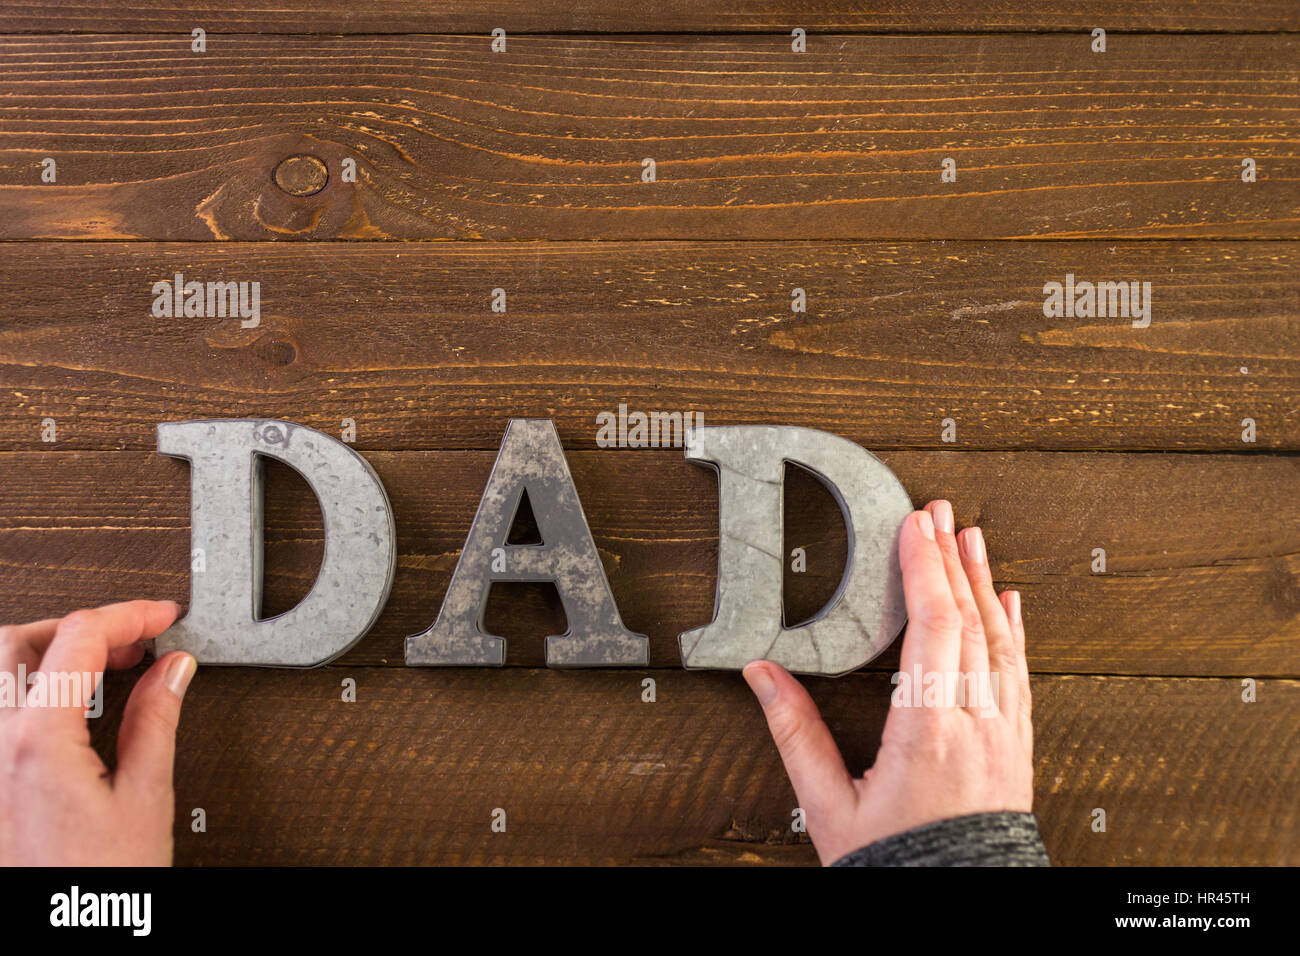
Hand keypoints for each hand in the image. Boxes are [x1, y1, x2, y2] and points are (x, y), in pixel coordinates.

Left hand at [0, 600, 194, 865]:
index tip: (162, 617)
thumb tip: (173, 670)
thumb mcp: (145, 800)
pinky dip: (28, 693)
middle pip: (18, 640)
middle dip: (81, 625)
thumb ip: (156, 720)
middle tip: (134, 638)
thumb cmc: (92, 889)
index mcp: (33, 739)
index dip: (129, 614)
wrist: (62, 935)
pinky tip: (65, 708)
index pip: (79, 636)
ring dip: (46, 654)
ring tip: (101, 667)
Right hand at [743, 499, 1033, 864]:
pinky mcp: (1015, 747)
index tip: (916, 526)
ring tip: (972, 539)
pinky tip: (1008, 604)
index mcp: (928, 732)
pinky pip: (1020, 674)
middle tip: (939, 513)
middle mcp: (974, 726)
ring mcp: (1003, 735)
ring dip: (983, 584)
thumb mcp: (830, 806)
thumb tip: (762, 677)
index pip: (934, 628)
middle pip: (969, 622)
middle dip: (951, 560)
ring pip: (1000, 642)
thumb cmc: (897, 865)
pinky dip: (1014, 631)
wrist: (959, 903)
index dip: (925, 569)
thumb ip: (796, 736)